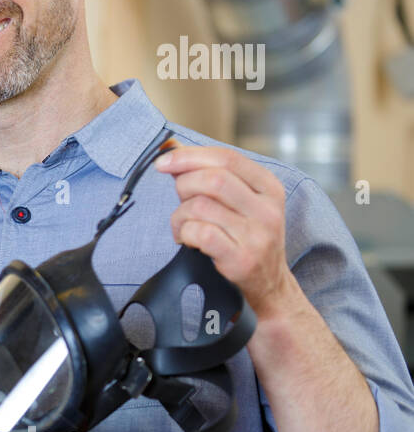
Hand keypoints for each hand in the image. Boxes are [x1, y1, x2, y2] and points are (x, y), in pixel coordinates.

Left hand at [155, 146, 297, 319]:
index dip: (189, 156)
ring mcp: (257, 234)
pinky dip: (184, 233)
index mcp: (268, 186)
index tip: (163, 161)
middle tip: (180, 200)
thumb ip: (209, 174)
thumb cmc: (245, 235)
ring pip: (201, 206)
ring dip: (180, 215)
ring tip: (183, 226)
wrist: (269, 283)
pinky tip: (188, 239)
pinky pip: (200, 233)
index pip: (226, 158)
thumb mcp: (238, 201)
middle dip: (184, 185)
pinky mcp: (241, 257)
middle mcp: (267, 208)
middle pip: (213, 179)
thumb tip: (169, 148)